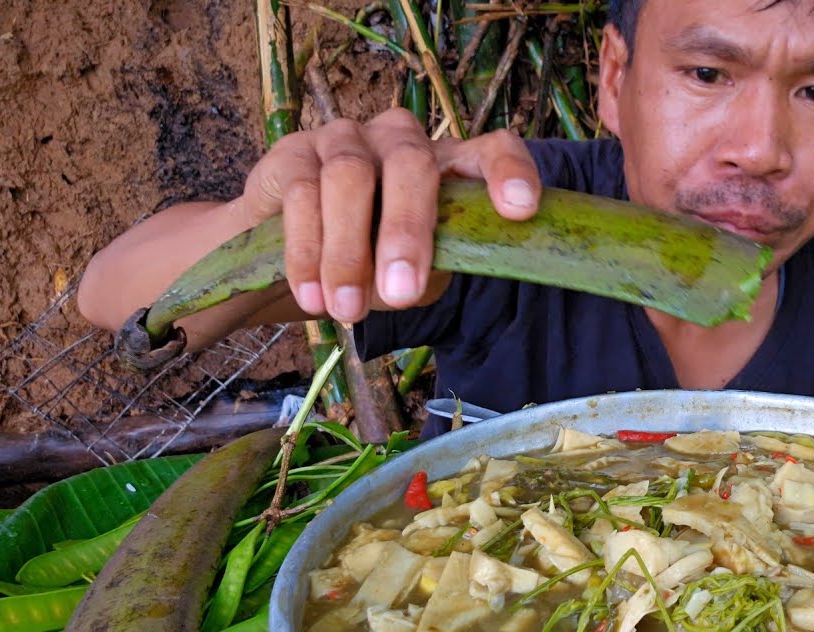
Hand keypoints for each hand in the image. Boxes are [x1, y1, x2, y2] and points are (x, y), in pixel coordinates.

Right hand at [239, 107, 541, 321]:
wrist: (301, 255)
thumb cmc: (377, 260)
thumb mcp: (420, 269)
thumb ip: (440, 263)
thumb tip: (442, 277)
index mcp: (447, 162)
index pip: (491, 149)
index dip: (508, 172)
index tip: (522, 210)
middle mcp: (399, 138)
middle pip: (410, 163)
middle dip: (406, 231)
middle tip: (400, 293)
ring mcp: (344, 138)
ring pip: (349, 176)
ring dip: (346, 252)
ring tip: (347, 311)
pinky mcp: (292, 152)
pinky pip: (300, 193)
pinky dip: (306, 253)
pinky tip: (312, 296)